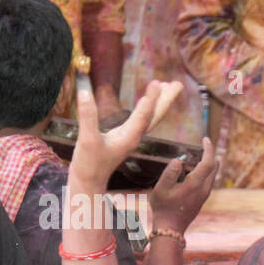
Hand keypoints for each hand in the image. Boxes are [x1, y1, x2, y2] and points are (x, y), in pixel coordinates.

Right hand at [70, 79, 183, 195]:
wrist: (88, 182)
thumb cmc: (88, 164)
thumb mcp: (86, 140)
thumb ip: (87, 117)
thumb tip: (85, 93)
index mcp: (129, 137)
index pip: (144, 114)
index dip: (151, 98)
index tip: (159, 83)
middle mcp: (134, 136)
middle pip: (155, 115)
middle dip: (166, 99)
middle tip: (178, 83)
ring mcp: (129, 136)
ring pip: (149, 116)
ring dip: (159, 101)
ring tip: (167, 85)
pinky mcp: (123, 137)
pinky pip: (140, 119)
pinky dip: (146, 108)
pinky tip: (146, 101)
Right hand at [149, 136, 219, 235]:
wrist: (171, 228)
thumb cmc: (164, 208)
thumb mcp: (161, 189)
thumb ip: (169, 173)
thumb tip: (179, 160)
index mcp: (195, 184)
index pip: (208, 162)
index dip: (208, 149)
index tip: (205, 139)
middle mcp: (204, 189)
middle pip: (214, 167)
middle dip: (210, 154)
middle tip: (203, 144)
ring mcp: (204, 195)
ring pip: (212, 175)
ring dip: (208, 163)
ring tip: (198, 154)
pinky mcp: (202, 199)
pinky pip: (208, 181)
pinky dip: (205, 171)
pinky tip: (194, 169)